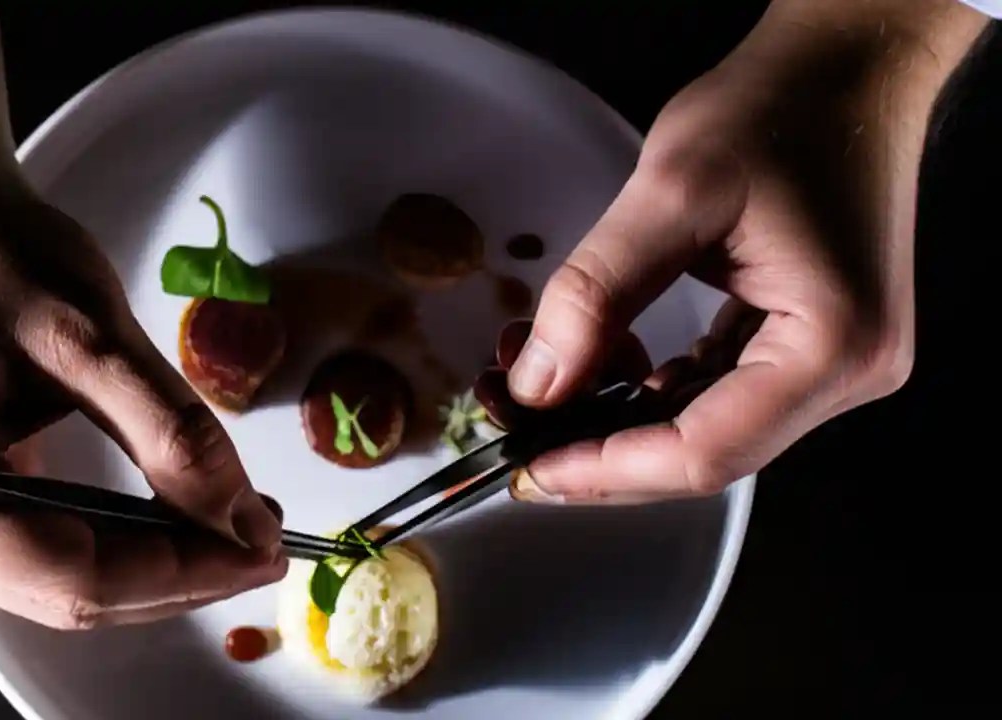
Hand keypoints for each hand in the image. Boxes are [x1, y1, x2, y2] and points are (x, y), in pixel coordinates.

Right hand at [0, 181, 285, 628]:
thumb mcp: (91, 335)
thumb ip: (171, 435)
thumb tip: (246, 522)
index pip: (74, 575)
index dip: (184, 571)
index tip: (267, 549)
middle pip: (70, 591)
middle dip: (179, 572)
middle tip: (268, 541)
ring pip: (65, 578)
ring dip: (158, 562)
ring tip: (240, 527)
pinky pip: (49, 543)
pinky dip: (123, 536)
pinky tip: (181, 513)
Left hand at [503, 0, 986, 502]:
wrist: (844, 67)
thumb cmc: (782, 107)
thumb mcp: (671, 192)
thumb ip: (596, 294)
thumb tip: (537, 383)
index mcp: (834, 346)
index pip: (705, 451)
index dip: (606, 470)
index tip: (528, 465)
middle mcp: (846, 372)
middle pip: (703, 451)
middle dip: (598, 443)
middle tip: (514, 423)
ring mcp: (830, 361)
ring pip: (701, 425)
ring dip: (614, 412)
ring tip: (536, 376)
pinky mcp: (805, 341)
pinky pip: (715, 389)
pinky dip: (647, 384)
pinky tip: (595, 360)